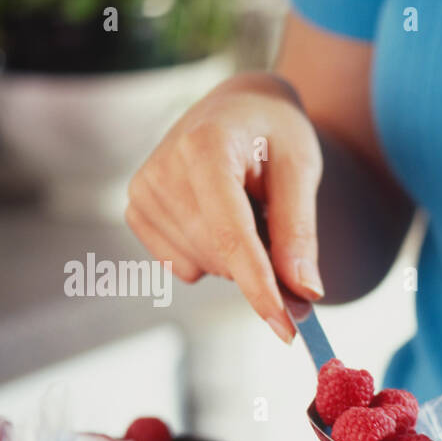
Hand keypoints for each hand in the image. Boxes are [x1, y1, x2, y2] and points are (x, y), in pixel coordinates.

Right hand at [126, 72, 324, 342]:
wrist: (240, 110)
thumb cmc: (276, 136)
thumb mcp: (302, 171)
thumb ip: (299, 232)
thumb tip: (304, 293)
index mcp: (206, 147)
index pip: (232, 236)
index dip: (260, 288)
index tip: (286, 330)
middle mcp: (163, 167)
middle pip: (222, 258)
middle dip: (261, 265)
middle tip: (279, 228)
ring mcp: (144, 190)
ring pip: (205, 267)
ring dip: (237, 257)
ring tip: (245, 207)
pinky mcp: (137, 210)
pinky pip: (184, 267)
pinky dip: (212, 257)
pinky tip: (218, 219)